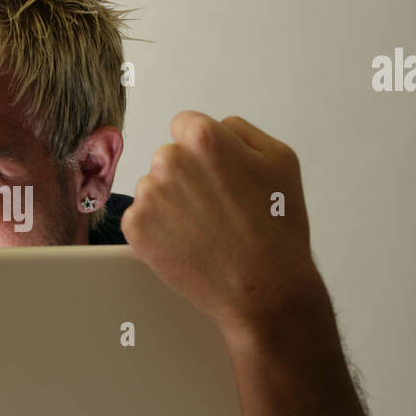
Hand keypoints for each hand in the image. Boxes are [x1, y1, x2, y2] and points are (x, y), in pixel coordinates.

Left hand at [119, 111, 324, 341]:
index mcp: (204, 137)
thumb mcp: (279, 159)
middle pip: (169, 157)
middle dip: (188, 176)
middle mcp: (169, 160)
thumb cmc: (277, 226)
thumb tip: (215, 127)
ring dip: (173, 203)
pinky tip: (189, 244)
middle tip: (218, 208)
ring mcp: (148, 196)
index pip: (186, 126)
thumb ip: (240, 131)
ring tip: (207, 230)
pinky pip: (142, 218)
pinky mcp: (135, 229)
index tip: (217, 174)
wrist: (263, 288)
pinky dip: (160, 230)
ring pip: (155, 188)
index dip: (204, 151)